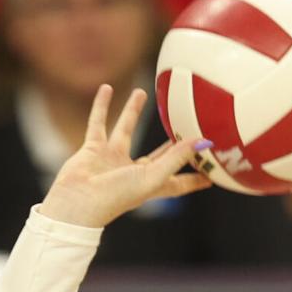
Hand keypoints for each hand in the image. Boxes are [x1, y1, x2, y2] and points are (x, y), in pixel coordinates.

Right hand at [39, 85, 212, 227]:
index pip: (180, 180)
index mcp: (152, 183)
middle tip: (185, 124)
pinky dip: (101, 106)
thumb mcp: (153, 176)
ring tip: (143, 91)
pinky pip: (99, 122)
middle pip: (159, 153)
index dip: (196, 177)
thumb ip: (176, 158)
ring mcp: (113, 159)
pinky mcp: (94, 149)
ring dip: (133, 111)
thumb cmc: (116, 196)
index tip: (213, 172)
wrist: (77, 202)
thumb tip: (203, 142)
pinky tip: (106, 88)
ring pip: (126, 129)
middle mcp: (135, 171)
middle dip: (171, 141)